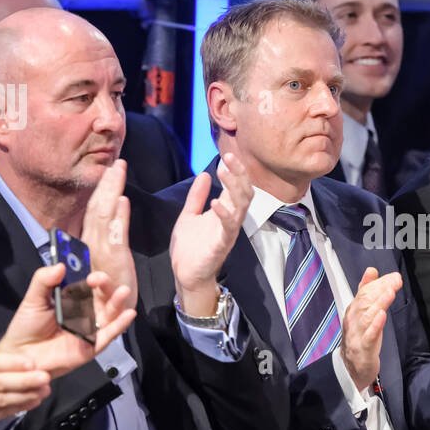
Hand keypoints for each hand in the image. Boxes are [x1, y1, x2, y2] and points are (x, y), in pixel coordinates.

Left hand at [0, 262, 136, 378]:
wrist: (19, 356)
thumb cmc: (26, 328)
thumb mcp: (33, 300)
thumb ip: (44, 280)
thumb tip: (59, 265)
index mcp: (72, 300)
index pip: (88, 284)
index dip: (91, 275)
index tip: (88, 268)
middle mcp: (85, 314)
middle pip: (103, 297)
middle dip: (105, 286)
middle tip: (98, 278)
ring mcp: (90, 330)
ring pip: (110, 314)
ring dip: (117, 302)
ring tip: (123, 291)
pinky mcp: (91, 347)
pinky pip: (108, 336)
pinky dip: (119, 325)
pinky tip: (128, 314)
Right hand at [81, 159, 136, 310]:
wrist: (107, 319)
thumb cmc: (110, 289)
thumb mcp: (111, 258)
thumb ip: (114, 231)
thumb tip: (119, 203)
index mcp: (91, 244)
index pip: (95, 209)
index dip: (102, 188)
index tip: (111, 167)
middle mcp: (92, 245)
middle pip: (97, 207)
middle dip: (106, 183)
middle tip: (117, 160)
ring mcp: (101, 253)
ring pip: (102, 216)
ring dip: (110, 192)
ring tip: (118, 171)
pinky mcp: (113, 263)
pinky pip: (114, 237)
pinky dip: (118, 217)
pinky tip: (122, 201)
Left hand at [171, 154, 252, 316]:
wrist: (185, 274)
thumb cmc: (190, 248)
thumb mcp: (189, 215)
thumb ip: (196, 196)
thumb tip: (204, 173)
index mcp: (224, 211)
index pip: (236, 186)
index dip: (235, 170)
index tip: (228, 154)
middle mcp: (230, 220)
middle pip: (244, 193)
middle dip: (239, 174)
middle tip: (230, 157)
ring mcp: (227, 232)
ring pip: (240, 207)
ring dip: (234, 189)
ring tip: (224, 173)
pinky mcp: (221, 245)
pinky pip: (227, 227)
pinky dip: (224, 214)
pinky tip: (215, 202)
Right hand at [341, 266, 402, 392]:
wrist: (351, 368)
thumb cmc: (359, 337)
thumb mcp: (363, 312)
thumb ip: (366, 291)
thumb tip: (371, 271)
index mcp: (354, 311)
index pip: (364, 292)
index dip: (379, 283)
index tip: (394, 276)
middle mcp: (353, 320)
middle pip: (366, 301)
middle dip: (381, 289)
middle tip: (395, 280)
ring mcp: (357, 334)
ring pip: (367, 316)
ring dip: (379, 303)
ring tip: (390, 292)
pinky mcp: (363, 348)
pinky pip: (369, 336)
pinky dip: (375, 325)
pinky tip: (382, 316)